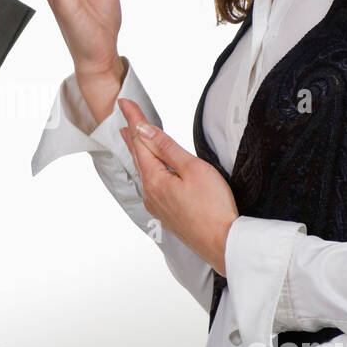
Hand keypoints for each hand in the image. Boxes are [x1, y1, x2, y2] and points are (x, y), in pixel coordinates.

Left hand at [117, 98, 237, 274]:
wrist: (222, 244)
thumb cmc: (213, 207)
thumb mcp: (193, 168)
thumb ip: (167, 148)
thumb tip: (144, 131)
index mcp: (154, 180)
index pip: (140, 141)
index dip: (133, 119)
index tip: (123, 102)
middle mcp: (150, 194)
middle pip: (139, 157)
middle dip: (133, 135)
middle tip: (125, 117)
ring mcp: (157, 206)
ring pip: (145, 172)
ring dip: (140, 152)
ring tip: (135, 139)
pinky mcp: (167, 215)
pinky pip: (152, 185)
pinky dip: (149, 169)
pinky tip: (152, 169)